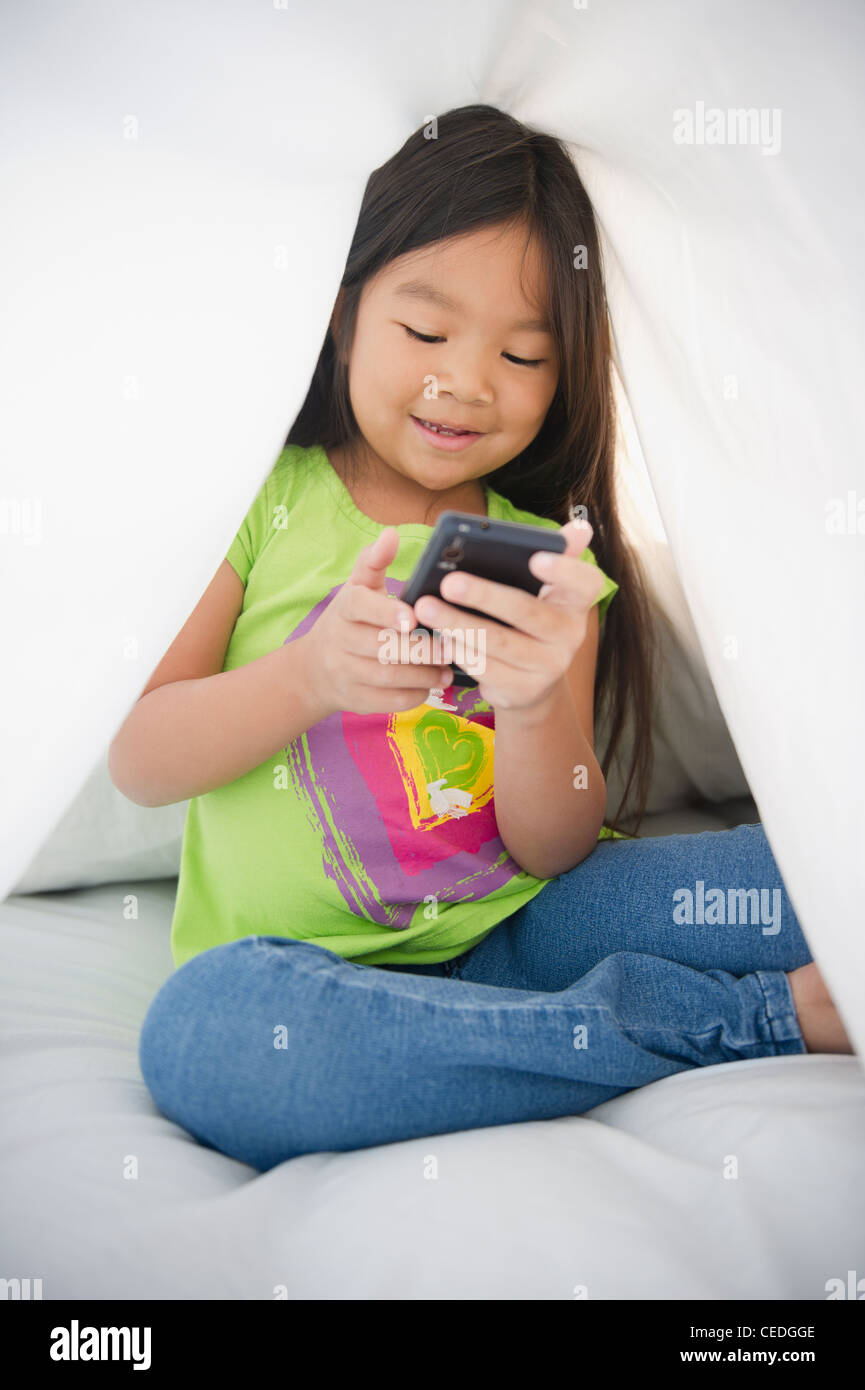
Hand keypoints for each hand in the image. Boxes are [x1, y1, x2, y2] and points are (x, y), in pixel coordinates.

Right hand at [298, 526, 452, 717]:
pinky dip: (415, 695)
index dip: (386, 612)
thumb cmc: (351, 620)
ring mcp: (345, 673)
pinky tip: (431, 686)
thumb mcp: (357, 588)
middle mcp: (340, 640)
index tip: (413, 618)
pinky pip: (389, 701)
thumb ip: (375, 561)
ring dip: (424, 675)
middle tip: (452, 647)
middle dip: (421, 649)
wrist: (315, 669)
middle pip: (382, 647)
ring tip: (449, 670)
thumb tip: (390, 534)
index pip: (360, 606)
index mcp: (345, 607)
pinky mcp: (354, 700)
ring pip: (389, 676)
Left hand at [411, 519, 604, 711]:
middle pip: (527, 611)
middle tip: (449, 582)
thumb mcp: (545, 593)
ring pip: (499, 643)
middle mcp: (570, 636)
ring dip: (458, 624)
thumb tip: (580, 527)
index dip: (564, 570)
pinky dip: (460, 653)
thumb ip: (557, 557)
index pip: (585, 583)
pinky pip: (487, 670)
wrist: (532, 683)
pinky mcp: (524, 691)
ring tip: (426, 607)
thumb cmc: (530, 622)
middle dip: (484, 596)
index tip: (534, 558)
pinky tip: (438, 639)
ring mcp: (549, 667)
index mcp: (576, 603)